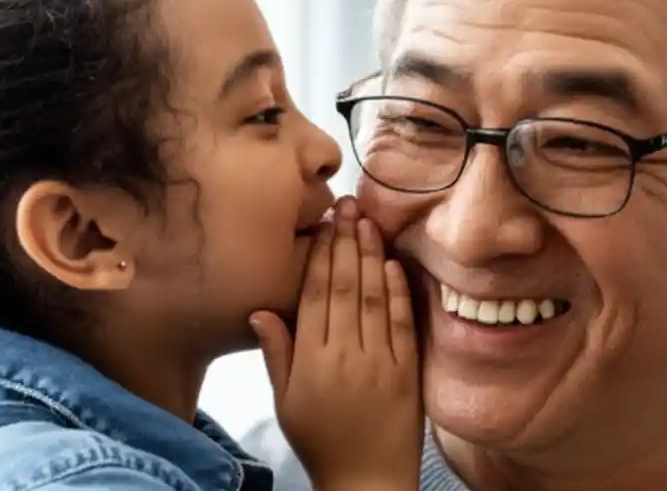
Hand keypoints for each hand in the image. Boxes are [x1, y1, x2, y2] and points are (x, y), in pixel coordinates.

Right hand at [250, 200, 421, 490]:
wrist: (366, 480)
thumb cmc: (320, 439)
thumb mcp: (285, 401)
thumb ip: (276, 352)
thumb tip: (260, 309)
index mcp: (312, 361)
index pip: (316, 295)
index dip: (320, 255)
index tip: (323, 223)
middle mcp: (345, 356)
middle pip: (345, 287)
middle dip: (346, 241)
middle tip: (348, 204)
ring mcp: (379, 362)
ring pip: (373, 298)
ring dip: (370, 256)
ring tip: (368, 221)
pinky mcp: (407, 371)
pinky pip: (401, 324)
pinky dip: (397, 292)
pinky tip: (392, 264)